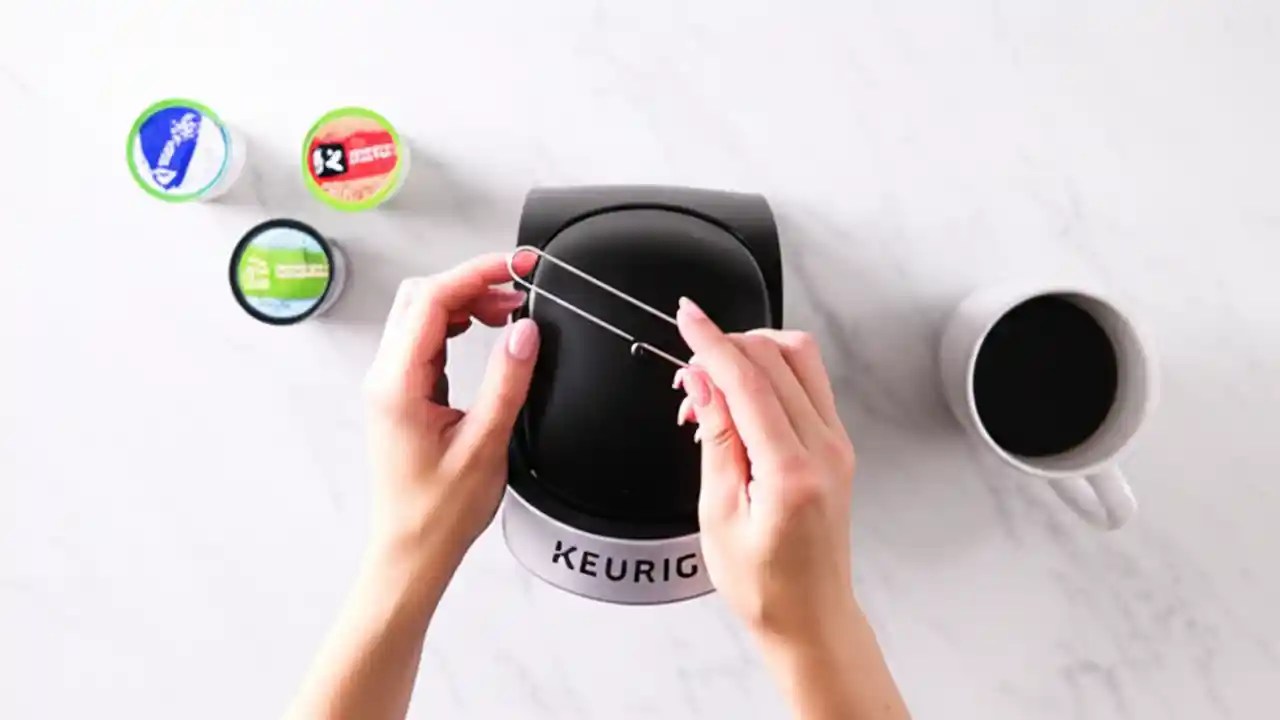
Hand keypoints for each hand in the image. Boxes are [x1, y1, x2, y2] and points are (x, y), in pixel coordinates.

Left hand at [362, 252, 540, 565]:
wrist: (412, 552)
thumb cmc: (438, 513)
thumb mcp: (485, 445)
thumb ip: (507, 382)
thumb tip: (526, 332)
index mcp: (397, 385)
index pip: (430, 301)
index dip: (475, 273)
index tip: (515, 267)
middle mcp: (386, 378)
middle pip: (421, 298)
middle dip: (472, 282)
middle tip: (519, 287)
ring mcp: (391, 384)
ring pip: (423, 315)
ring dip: (466, 303)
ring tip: (511, 310)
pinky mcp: (403, 394)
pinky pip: (426, 340)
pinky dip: (458, 325)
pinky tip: (487, 332)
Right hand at [674, 298, 856, 642]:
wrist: (810, 617)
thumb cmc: (764, 585)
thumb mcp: (719, 513)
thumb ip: (715, 438)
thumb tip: (702, 382)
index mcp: (791, 470)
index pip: (749, 379)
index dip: (711, 341)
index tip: (686, 316)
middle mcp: (825, 449)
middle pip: (776, 358)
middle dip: (725, 348)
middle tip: (685, 371)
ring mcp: (837, 445)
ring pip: (800, 360)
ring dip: (751, 355)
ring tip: (711, 387)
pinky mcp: (837, 445)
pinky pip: (807, 385)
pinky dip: (769, 376)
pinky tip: (738, 401)